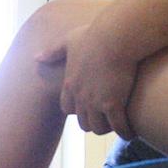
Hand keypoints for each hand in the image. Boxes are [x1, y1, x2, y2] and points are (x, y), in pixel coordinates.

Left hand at [36, 21, 138, 138]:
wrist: (114, 37)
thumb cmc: (94, 35)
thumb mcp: (68, 41)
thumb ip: (53, 51)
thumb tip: (36, 57)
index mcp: (69, 84)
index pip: (67, 108)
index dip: (77, 110)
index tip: (89, 106)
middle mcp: (80, 97)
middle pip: (83, 122)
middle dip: (93, 122)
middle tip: (107, 119)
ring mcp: (96, 103)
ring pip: (98, 128)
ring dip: (108, 128)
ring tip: (120, 125)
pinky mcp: (113, 104)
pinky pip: (118, 127)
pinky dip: (125, 132)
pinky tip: (132, 132)